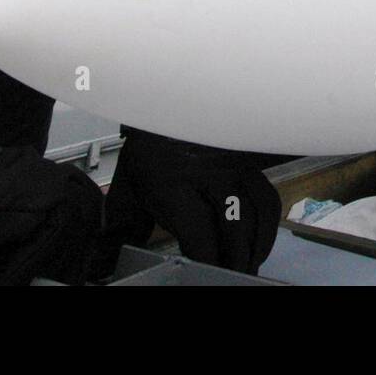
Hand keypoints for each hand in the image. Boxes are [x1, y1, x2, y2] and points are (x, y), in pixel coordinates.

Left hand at [101, 129, 280, 274]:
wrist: (169, 99)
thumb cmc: (149, 145)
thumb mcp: (129, 183)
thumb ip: (123, 223)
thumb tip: (108, 257)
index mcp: (173, 182)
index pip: (199, 231)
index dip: (204, 260)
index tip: (200, 274)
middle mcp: (208, 174)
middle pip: (235, 226)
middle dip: (234, 260)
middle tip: (229, 277)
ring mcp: (234, 166)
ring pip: (258, 211)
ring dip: (256, 246)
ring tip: (246, 265)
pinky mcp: (248, 162)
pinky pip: (267, 196)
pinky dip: (268, 224)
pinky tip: (258, 240)